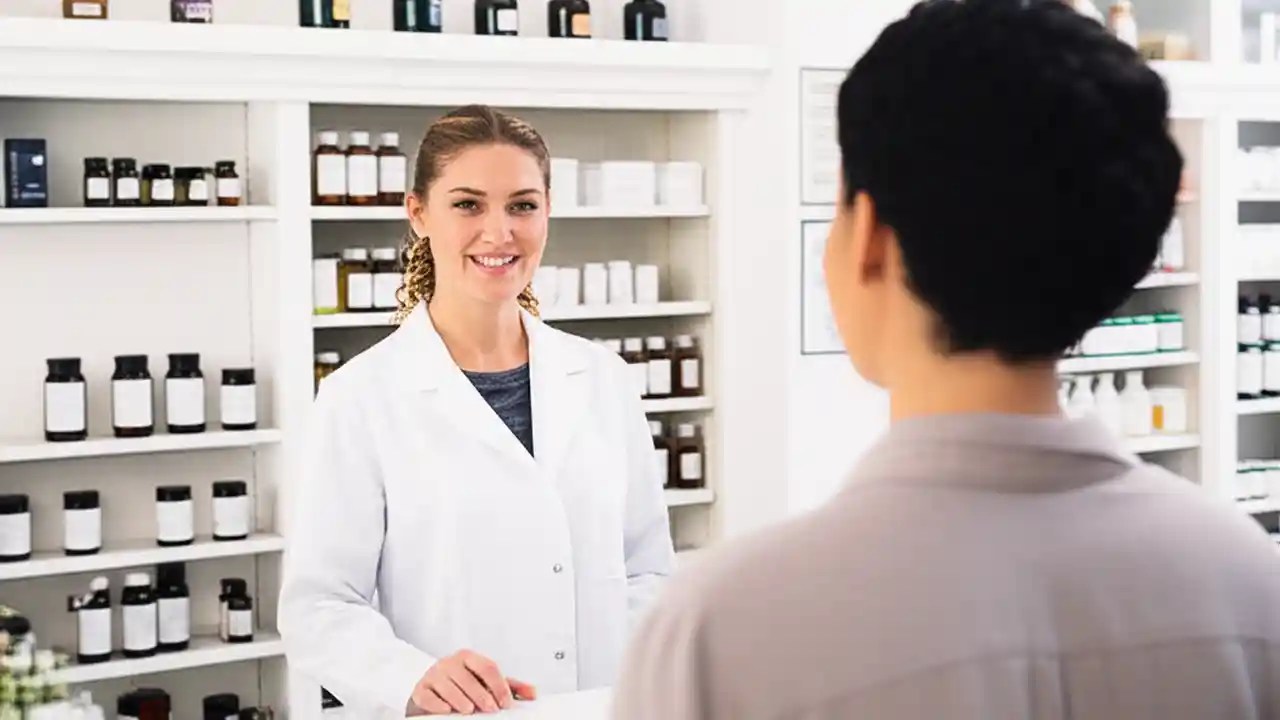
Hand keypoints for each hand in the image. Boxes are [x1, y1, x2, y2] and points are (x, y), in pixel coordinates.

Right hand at [410, 650, 537, 714]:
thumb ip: (509, 686)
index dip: (498, 685)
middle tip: (491, 709)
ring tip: (469, 710)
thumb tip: (533, 693)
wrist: (430, 688)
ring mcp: (434, 675)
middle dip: (481, 695)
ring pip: (448, 686)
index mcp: (469, 657)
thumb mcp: (485, 682)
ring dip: (461, 699)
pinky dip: (438, 703)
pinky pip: (428, 695)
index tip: (506, 702)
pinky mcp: (421, 689)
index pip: (487, 667)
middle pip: (469, 677)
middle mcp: (450, 663)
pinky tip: (447, 710)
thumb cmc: (462, 684)